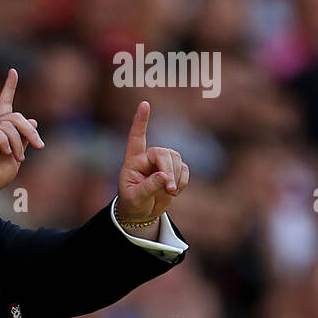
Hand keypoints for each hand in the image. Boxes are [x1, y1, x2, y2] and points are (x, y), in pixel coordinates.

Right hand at [0, 69, 43, 210]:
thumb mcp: (16, 158)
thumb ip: (23, 141)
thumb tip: (33, 122)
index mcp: (0, 131)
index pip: (4, 104)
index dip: (8, 88)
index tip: (13, 72)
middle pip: (14, 116)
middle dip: (29, 130)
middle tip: (39, 146)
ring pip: (7, 126)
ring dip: (18, 143)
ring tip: (19, 158)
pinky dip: (5, 142)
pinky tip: (7, 153)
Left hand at [117, 101, 188, 222]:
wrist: (141, 213)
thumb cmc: (132, 204)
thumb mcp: (134, 198)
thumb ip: (147, 187)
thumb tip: (164, 176)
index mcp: (133, 161)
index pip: (136, 137)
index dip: (141, 121)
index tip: (145, 104)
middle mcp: (148, 157)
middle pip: (163, 153)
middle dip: (169, 170)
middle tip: (169, 189)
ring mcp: (162, 162)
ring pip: (176, 159)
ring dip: (176, 176)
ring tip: (170, 192)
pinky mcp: (174, 170)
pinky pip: (185, 169)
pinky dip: (182, 181)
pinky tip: (174, 191)